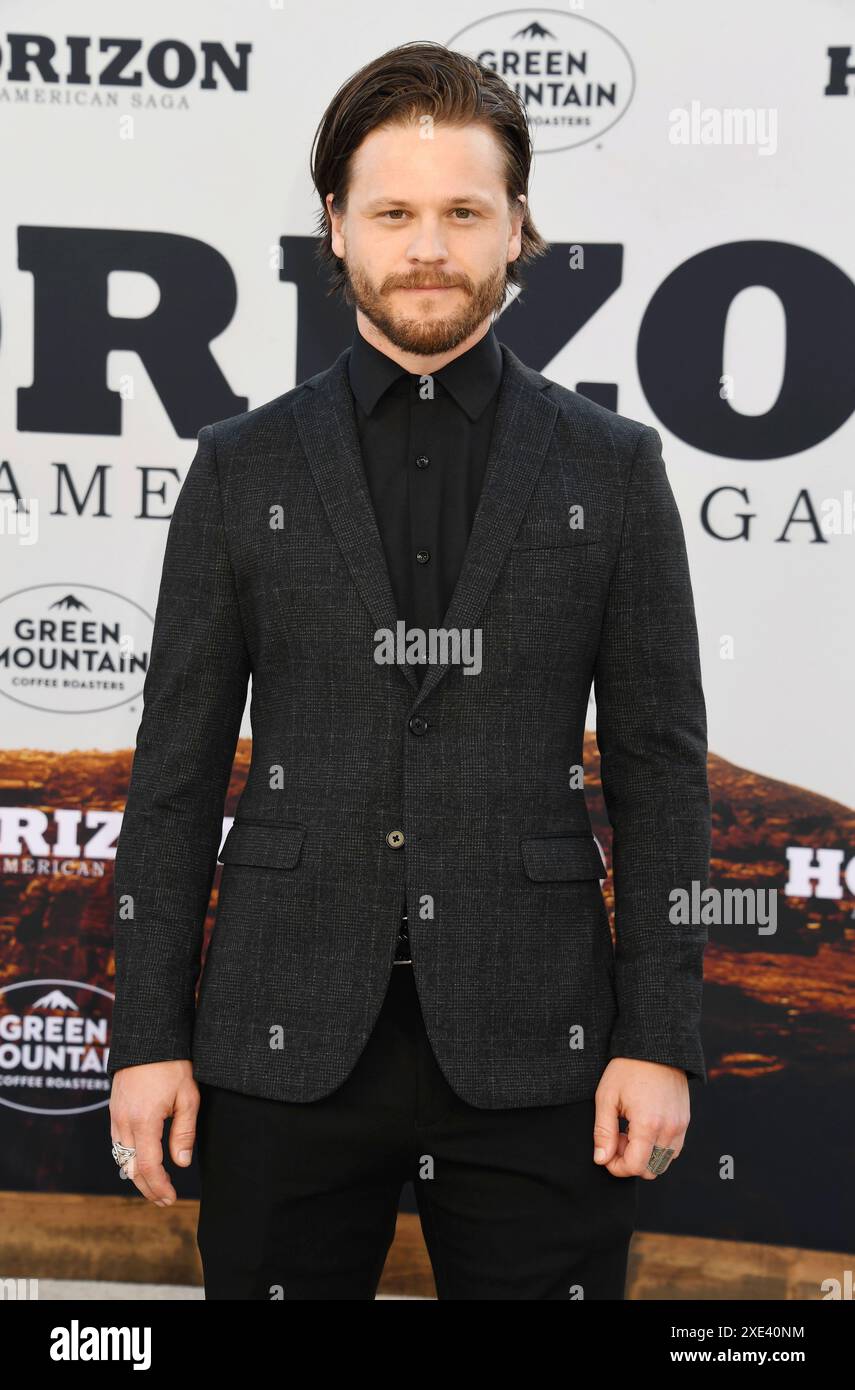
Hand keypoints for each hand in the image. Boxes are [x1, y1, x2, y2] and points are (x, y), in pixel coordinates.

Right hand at [109, 1061, 198, 1205]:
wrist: (148, 1038)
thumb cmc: (172, 1065)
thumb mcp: (187, 1097)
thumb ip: (183, 1133)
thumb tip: (181, 1164)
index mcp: (143, 1120)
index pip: (148, 1166)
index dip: (159, 1186)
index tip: (170, 1198)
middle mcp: (124, 1121)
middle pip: (131, 1168)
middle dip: (147, 1188)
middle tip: (164, 1201)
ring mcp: (116, 1115)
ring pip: (121, 1157)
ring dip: (136, 1176)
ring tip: (155, 1187)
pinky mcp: (114, 1109)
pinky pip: (117, 1142)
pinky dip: (128, 1158)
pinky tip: (140, 1163)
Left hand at [592, 1057, 688, 1178]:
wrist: (655, 1046)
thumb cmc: (627, 1069)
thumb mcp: (607, 1097)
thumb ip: (603, 1132)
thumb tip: (601, 1160)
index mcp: (648, 1125)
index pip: (634, 1167)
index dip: (616, 1167)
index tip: (606, 1152)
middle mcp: (669, 1129)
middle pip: (650, 1170)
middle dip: (630, 1162)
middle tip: (617, 1138)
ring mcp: (680, 1126)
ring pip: (663, 1162)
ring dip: (645, 1156)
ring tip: (630, 1131)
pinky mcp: (685, 1121)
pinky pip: (673, 1149)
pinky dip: (658, 1148)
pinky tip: (644, 1127)